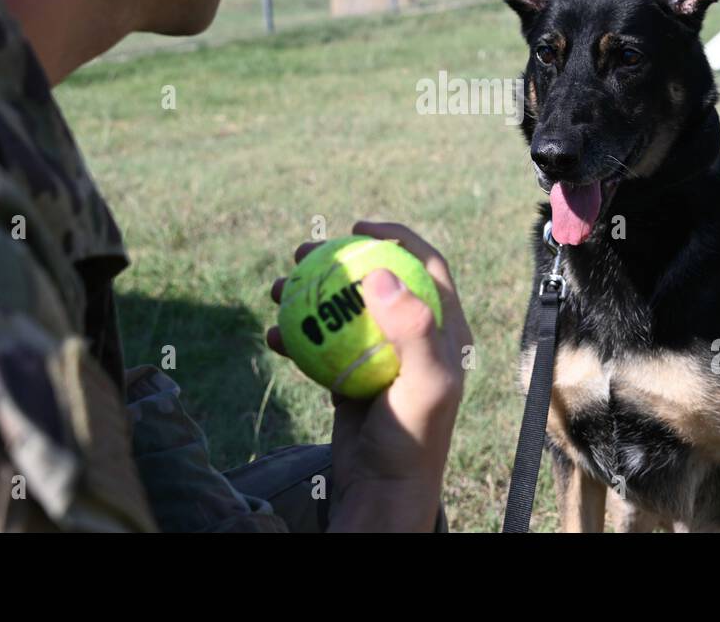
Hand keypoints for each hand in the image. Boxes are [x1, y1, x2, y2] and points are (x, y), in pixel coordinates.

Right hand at [268, 221, 471, 531]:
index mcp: (445, 328)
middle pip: (375, 279)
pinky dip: (296, 337)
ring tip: (278, 288)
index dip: (396, 236)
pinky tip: (274, 337)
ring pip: (342, 309)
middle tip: (305, 252)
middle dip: (337, 258)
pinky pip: (320, 346)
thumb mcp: (424, 383)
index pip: (425, 265)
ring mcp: (380, 355)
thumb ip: (412, 328)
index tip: (357, 228)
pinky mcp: (352, 377)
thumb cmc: (412, 437)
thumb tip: (379, 273)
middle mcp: (414, 336)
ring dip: (308, 294)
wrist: (382, 490)